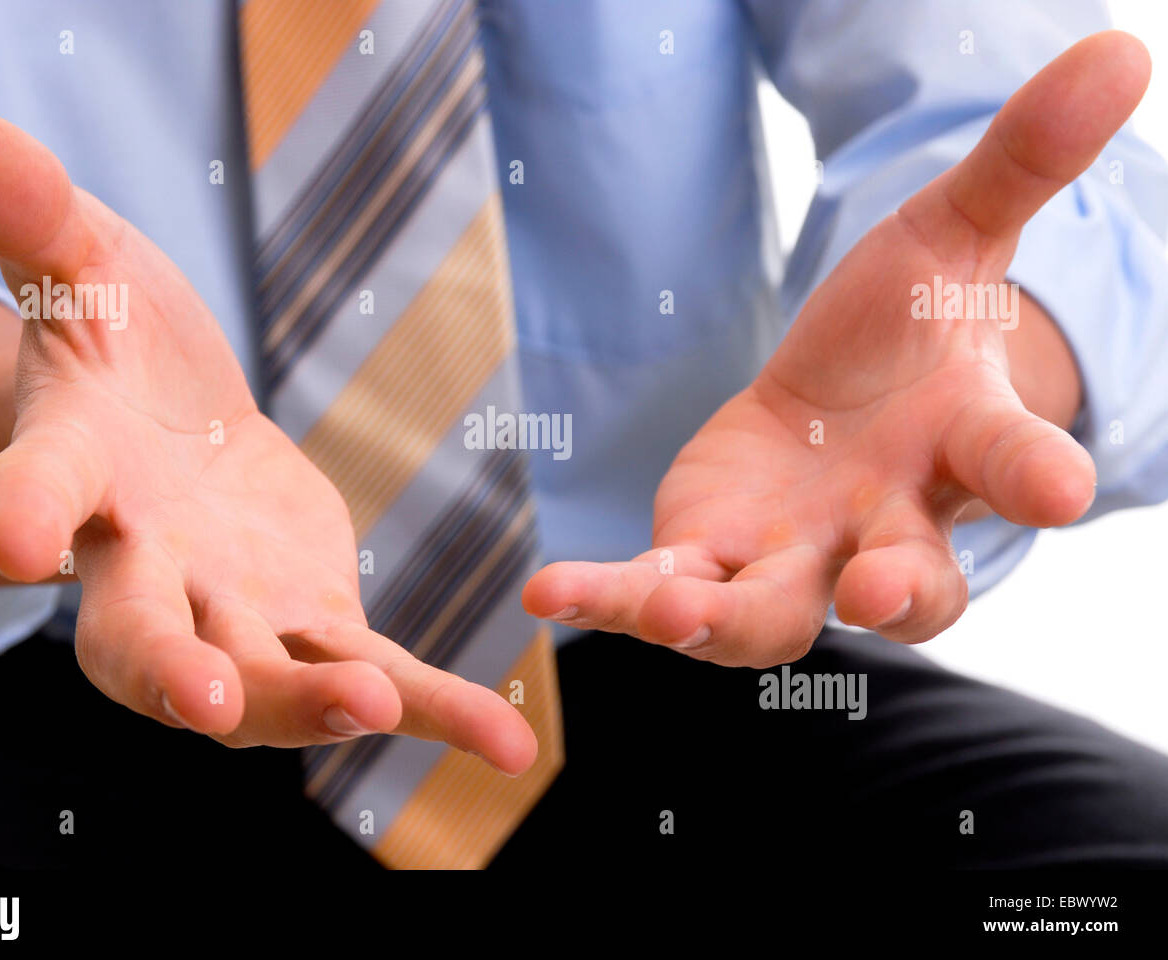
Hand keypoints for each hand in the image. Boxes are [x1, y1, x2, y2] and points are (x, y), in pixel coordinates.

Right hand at [0, 114, 535, 768]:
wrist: (165, 421)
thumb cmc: (113, 344)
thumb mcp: (83, 268)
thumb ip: (40, 223)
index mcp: (77, 473)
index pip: (40, 492)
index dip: (28, 511)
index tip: (19, 539)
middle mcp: (144, 568)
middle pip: (141, 640)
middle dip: (170, 673)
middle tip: (205, 704)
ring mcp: (233, 610)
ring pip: (263, 683)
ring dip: (312, 707)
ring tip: (379, 709)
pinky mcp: (313, 620)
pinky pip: (375, 676)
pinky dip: (433, 710)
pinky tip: (507, 750)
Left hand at [523, 32, 1148, 664]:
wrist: (833, 403)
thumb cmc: (903, 334)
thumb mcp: (949, 236)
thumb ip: (1019, 164)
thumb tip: (1119, 50)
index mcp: (962, 453)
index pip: (1010, 467)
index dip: (1038, 477)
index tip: (1059, 488)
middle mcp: (887, 530)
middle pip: (909, 580)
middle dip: (900, 590)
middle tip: (883, 594)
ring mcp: (796, 558)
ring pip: (774, 614)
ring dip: (727, 618)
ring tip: (672, 612)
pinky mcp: (708, 559)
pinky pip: (662, 591)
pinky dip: (612, 598)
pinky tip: (553, 592)